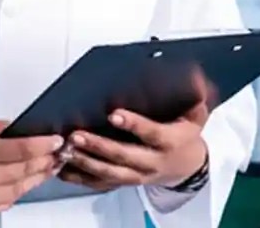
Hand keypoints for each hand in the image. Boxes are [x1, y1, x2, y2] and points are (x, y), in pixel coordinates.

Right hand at [0, 116, 66, 224]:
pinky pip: (0, 207)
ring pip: (17, 193)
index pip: (25, 150)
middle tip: (55, 156)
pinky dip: (11, 196)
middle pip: (25, 172)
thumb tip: (24, 130)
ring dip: (32, 181)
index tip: (57, 141)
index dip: (46, 145)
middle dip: (44, 163)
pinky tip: (15, 185)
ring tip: (40, 171)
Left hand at [57, 102, 209, 191]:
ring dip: (87, 162)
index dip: (134, 125)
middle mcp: (153, 162)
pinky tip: (64, 169)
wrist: (186, 165)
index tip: (114, 114)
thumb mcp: (195, 113)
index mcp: (170, 142)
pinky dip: (81, 178)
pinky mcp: (124, 182)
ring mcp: (138, 175)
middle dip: (100, 146)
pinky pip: (101, 183)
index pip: (152, 134)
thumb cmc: (183, 134)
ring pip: (110, 173)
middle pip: (125, 156)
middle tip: (78, 134)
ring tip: (67, 149)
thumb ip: (193, 95)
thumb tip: (193, 75)